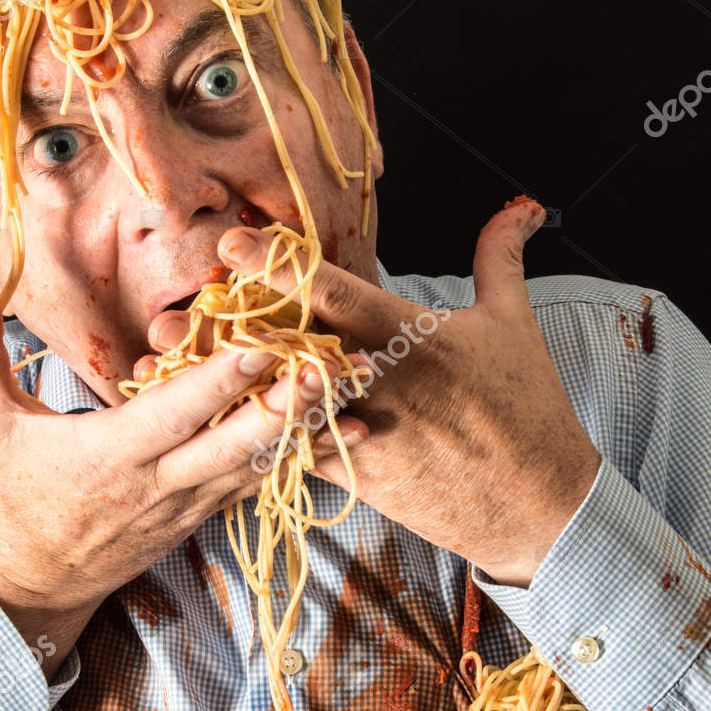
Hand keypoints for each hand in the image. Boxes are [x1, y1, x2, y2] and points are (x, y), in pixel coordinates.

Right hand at [0, 266, 328, 666]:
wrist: (37, 577)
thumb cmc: (12, 488)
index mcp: (110, 453)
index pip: (175, 412)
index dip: (223, 380)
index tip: (265, 344)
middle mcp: (159, 482)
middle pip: (235, 442)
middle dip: (289, 404)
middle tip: (338, 365)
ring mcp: (188, 504)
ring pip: (259, 464)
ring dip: (310, 428)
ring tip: (360, 391)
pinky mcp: (204, 515)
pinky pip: (257, 483)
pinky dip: (300, 457)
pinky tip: (345, 433)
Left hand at [154, 198, 600, 588]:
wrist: (541, 506)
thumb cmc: (529, 410)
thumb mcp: (515, 325)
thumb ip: (501, 258)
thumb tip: (521, 205)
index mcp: (415, 337)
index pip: (337, 294)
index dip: (281, 268)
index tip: (232, 243)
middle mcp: (383, 383)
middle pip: (294, 349)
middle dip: (232, 332)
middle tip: (177, 316)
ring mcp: (367, 435)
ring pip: (285, 410)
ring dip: (228, 392)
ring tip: (170, 377)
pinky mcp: (360, 478)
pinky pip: (299, 458)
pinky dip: (255, 443)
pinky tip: (208, 431)